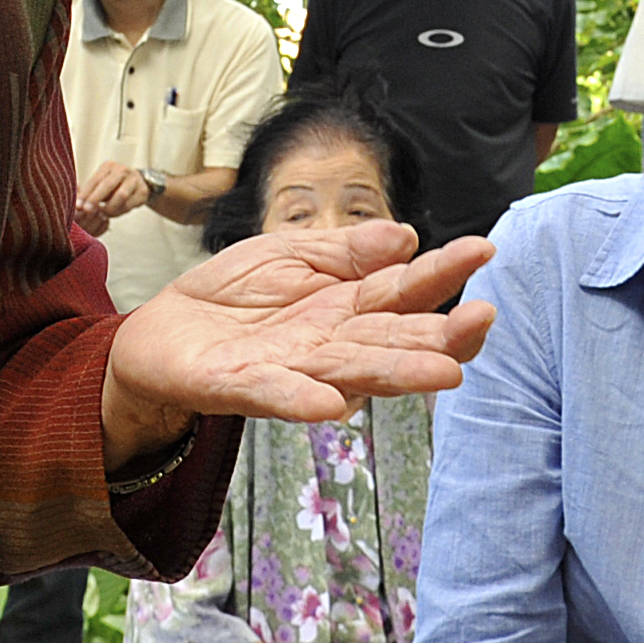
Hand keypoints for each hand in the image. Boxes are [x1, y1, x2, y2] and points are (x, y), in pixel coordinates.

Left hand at [75, 159, 152, 235]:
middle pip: (108, 185)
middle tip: (87, 211)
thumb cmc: (114, 185)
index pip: (96, 180)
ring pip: (121, 196)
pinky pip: (129, 204)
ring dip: (109, 208)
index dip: (86, 193)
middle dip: (96, 199)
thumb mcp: (101, 183)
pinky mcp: (142, 191)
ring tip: (101, 214)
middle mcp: (123, 170)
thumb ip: (90, 192)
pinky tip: (112, 214)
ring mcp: (135, 180)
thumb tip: (77, 205)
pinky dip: (119, 211)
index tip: (77, 205)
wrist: (139, 182)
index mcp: (109, 166)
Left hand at [98, 221, 493, 466]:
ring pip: (353, 372)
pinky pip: (276, 395)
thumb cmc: (231, 297)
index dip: (444, 272)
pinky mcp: (241, 387)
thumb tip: (406, 236)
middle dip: (440, 335)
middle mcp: (330, 344)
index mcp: (346, 306)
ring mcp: (292, 370)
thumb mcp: (288, 253)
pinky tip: (332, 406)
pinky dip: (301, 400)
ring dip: (398, 374)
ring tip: (443, 373)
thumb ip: (344, 250)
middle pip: (394, 340)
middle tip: (483, 319)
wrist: (159, 332)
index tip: (484, 249)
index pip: (405, 291)